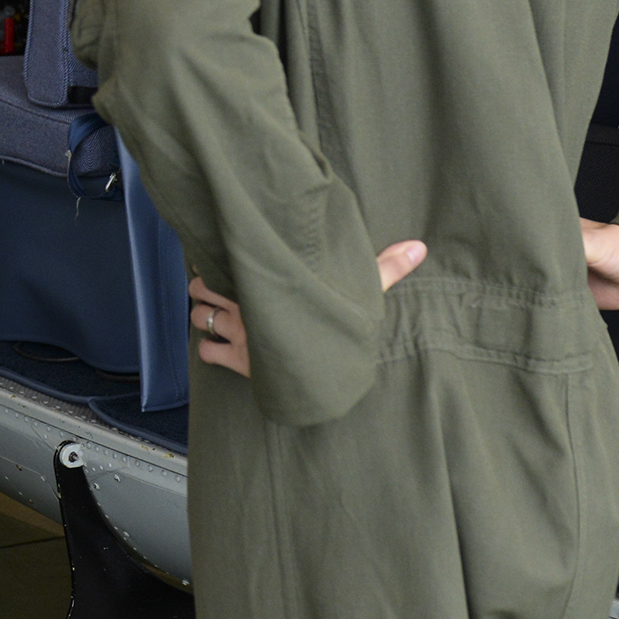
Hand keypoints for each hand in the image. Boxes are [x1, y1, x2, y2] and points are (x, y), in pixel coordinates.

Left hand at [188, 241, 423, 379]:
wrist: (324, 371)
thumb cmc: (338, 326)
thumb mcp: (364, 290)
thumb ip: (386, 267)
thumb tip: (419, 246)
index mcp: (267, 282)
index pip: (225, 259)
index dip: (218, 257)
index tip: (225, 255)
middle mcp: (245, 304)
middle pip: (203, 286)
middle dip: (205, 285)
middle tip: (216, 284)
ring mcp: (238, 333)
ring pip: (200, 315)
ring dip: (202, 313)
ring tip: (213, 309)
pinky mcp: (236, 362)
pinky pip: (206, 352)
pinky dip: (206, 348)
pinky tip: (216, 344)